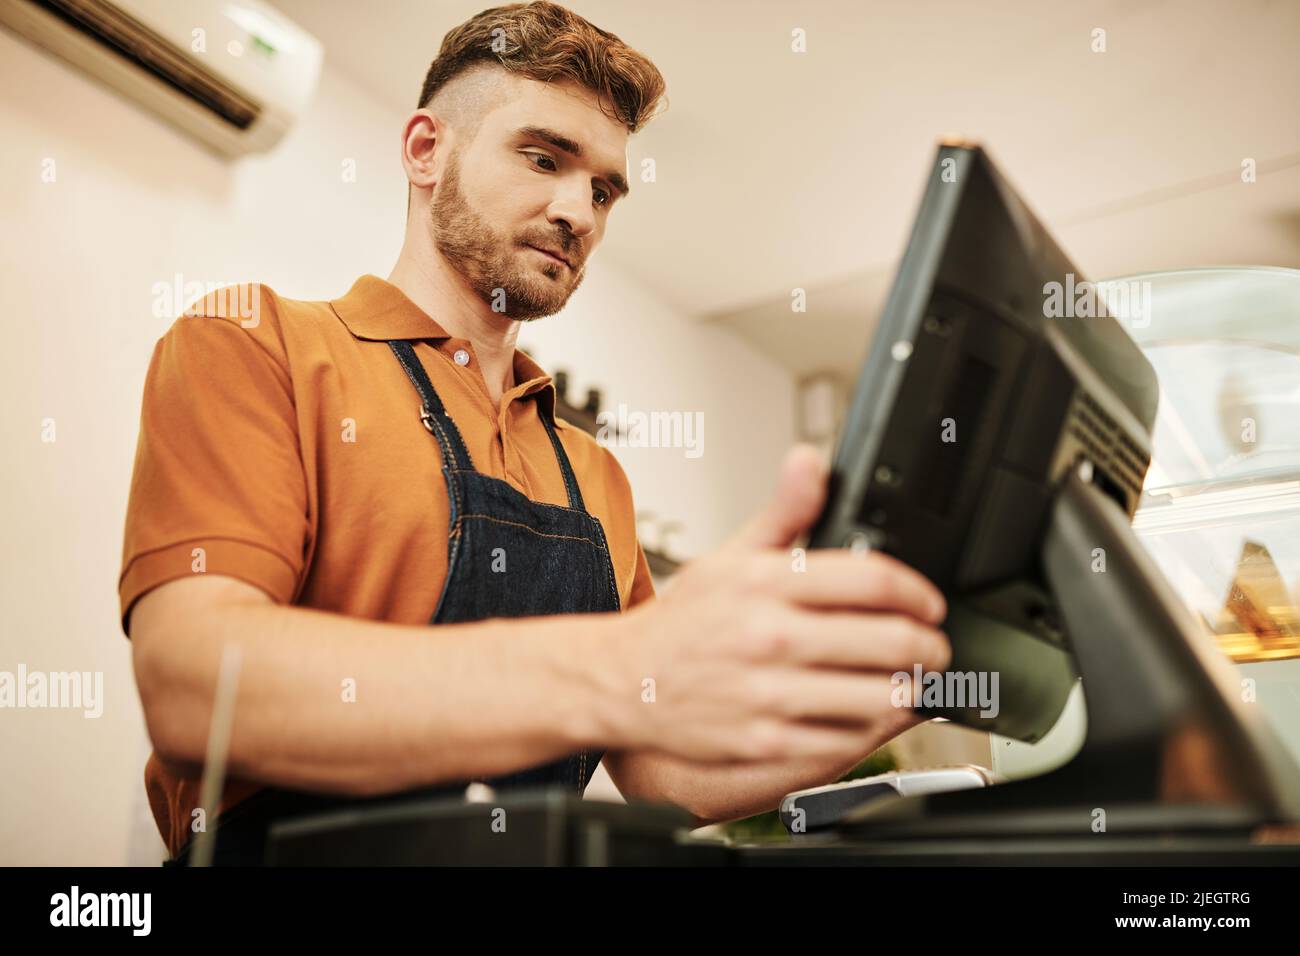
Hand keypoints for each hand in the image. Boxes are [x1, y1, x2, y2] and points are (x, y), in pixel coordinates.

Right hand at [608, 444, 949, 763]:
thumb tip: (810, 461)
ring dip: (910, 691)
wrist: (623, 682)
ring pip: (879, 697)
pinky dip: (873, 730)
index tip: (928, 603)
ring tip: (909, 682)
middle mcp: (771, 637)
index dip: (919, 593)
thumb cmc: (682, 623)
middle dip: (929, 646)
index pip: (874, 580)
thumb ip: (784, 512)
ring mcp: (769, 694)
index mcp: (766, 583)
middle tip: (932, 647)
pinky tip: (872, 715)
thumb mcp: (731, 555)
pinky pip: (847, 741)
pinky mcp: (767, 742)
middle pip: (892, 641)